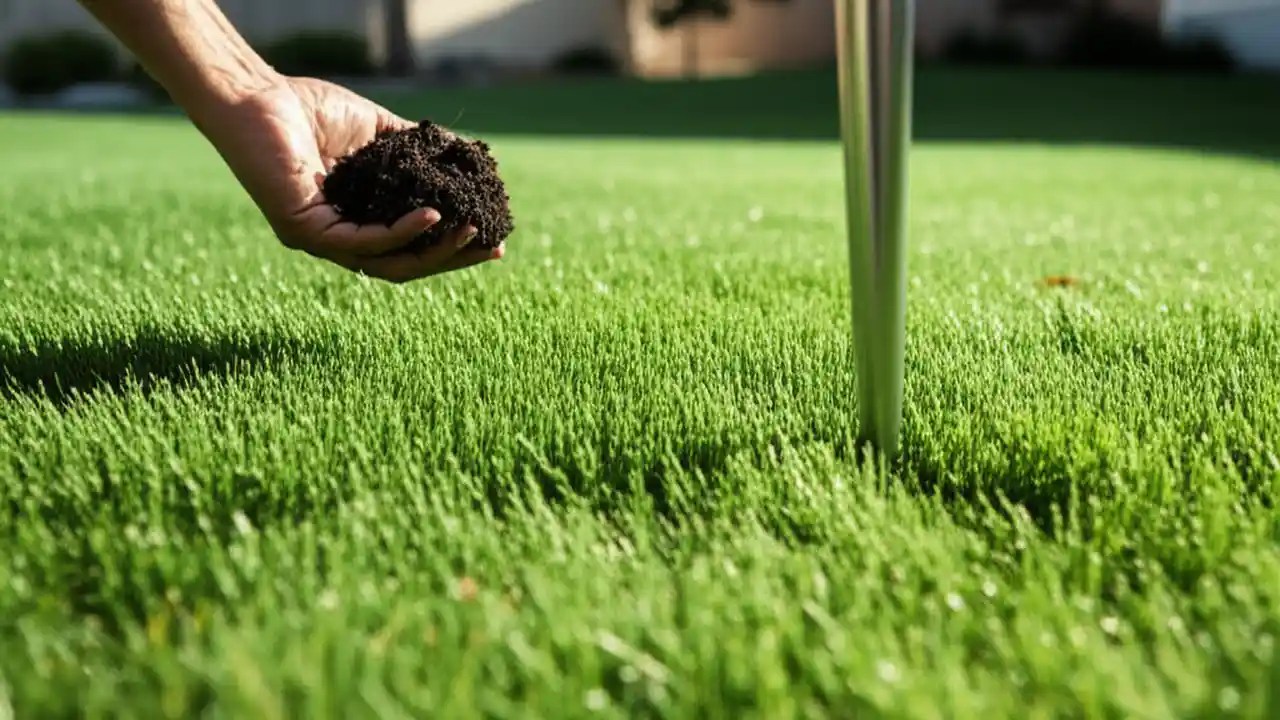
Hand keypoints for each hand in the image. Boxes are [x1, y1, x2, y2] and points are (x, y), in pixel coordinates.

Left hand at [195, 75, 502, 282]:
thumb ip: (412, 148)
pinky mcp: (304, 230)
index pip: (409, 246)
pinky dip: (401, 234)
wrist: (255, 94)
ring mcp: (319, 239)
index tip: (490, 239)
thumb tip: (460, 154)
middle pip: (405, 264)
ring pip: (387, 263)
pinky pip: (361, 243)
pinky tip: (431, 218)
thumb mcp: (375, 131)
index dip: (450, 246)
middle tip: (492, 249)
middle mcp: (336, 238)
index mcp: (353, 219)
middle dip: (452, 259)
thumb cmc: (306, 109)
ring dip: (434, 252)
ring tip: (470, 232)